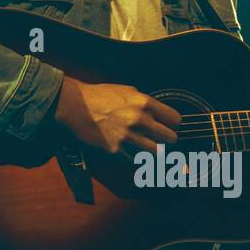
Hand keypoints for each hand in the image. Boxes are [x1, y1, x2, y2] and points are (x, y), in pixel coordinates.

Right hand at [53, 76, 180, 156]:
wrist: (75, 106)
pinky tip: (132, 151)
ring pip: (156, 152)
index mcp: (144, 103)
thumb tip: (157, 111)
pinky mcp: (116, 150)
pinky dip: (135, 157)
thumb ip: (144, 102)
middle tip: (162, 139)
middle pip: (170, 138)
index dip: (174, 123)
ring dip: (154, 150)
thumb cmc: (99, 96)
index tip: (171, 126)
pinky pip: (135, 159)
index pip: (175, 119)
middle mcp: (139, 120)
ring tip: (150, 147)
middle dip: (167, 139)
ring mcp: (128, 137)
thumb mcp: (126, 90)